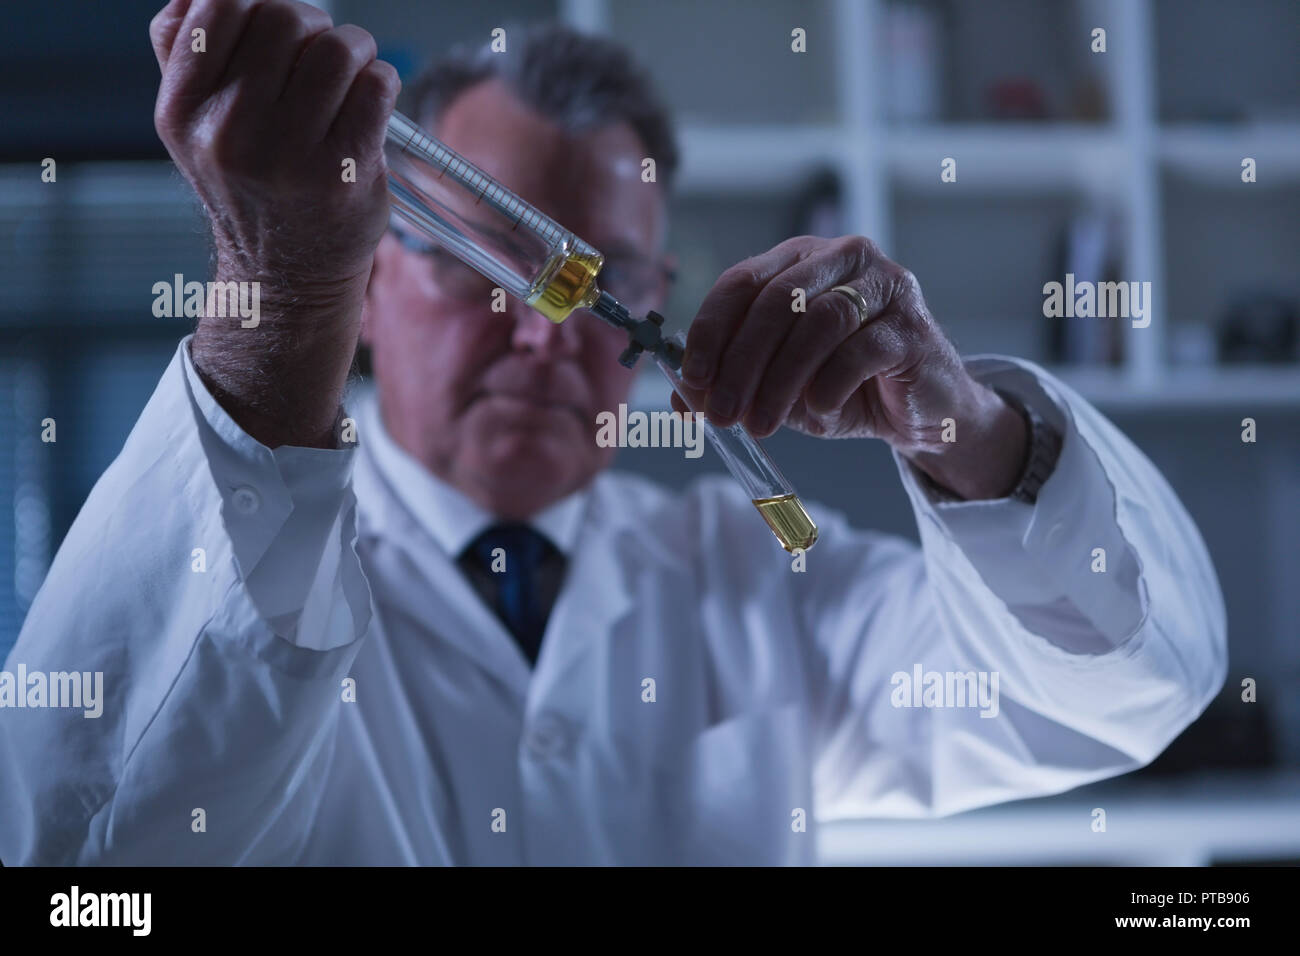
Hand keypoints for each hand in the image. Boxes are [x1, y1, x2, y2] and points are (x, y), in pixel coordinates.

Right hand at [149, 0, 399, 447]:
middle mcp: (228, 134)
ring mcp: (288, 157)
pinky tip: (370, 101)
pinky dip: (382, 80)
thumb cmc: (251, 189)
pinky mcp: (343, 174)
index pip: (220, 5)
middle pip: (284, 18)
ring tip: (352, 71)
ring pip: (336, 48)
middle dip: (314, 24)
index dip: (260, 1)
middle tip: (323, 50)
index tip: (280, 29)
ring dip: (355, 47)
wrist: (284, 277)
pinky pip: (376, 85)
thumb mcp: (194, 126)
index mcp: (182, 111)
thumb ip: (184, 52)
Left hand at [675, 235, 1028, 500]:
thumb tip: (680, 395)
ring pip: (818, 322)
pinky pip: (860, 349)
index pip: (741, 281)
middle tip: (721, 414)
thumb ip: (732, 382)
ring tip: (760, 425)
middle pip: (776, 300)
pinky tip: (817, 410)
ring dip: (779, 381)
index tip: (691, 380)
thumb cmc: (842, 387)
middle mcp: (843, 258)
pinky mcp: (912, 324)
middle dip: (740, 363)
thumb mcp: (777, 386)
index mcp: (800, 259)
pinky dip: (829, 383)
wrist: (918, 413)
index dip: (709, 331)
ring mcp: (884, 285)